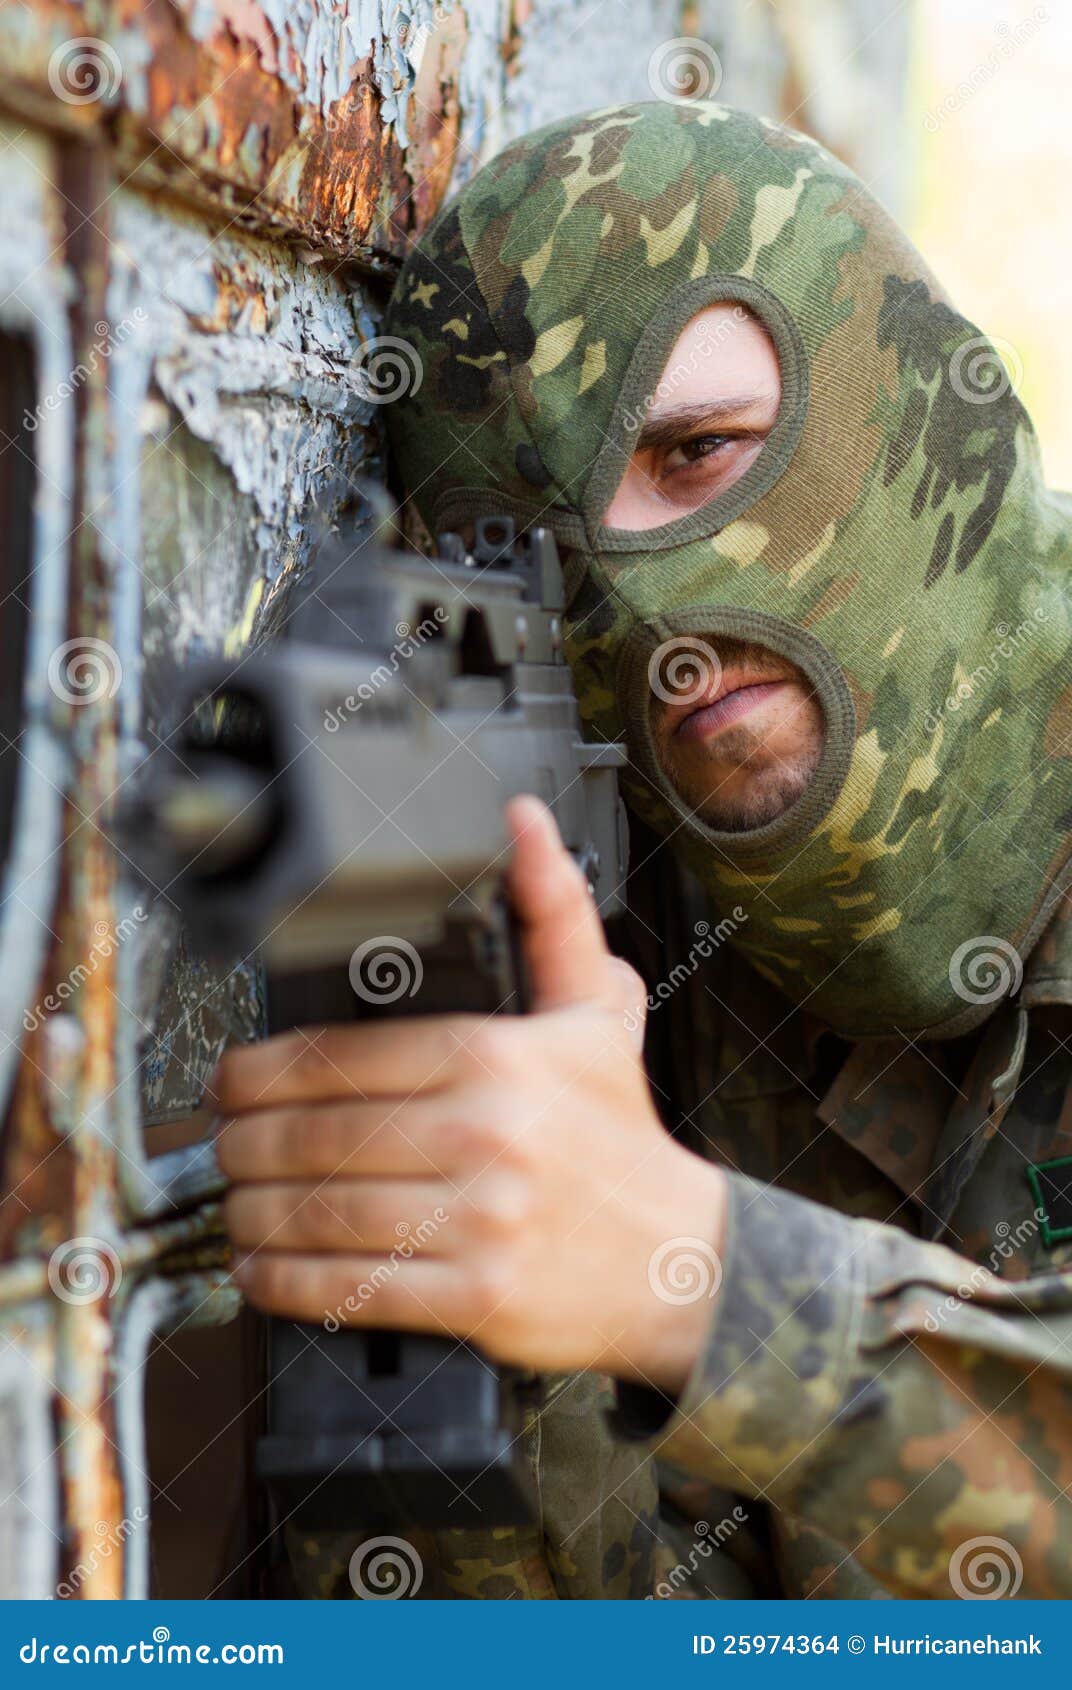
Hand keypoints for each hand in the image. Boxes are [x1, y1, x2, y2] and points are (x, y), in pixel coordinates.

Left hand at [214, 796, 725, 1391]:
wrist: (680, 1257)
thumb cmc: (619, 1137)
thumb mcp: (592, 1014)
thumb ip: (552, 913)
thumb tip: (522, 823)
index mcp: (497, 1055)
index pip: (340, 1055)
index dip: (259, 1071)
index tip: (230, 1081)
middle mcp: (487, 1132)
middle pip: (319, 1133)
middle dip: (243, 1140)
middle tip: (222, 1140)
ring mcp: (482, 1217)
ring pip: (324, 1210)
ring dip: (253, 1211)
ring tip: (235, 1202)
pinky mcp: (478, 1296)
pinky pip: (352, 1287)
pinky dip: (286, 1281)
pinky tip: (262, 1267)